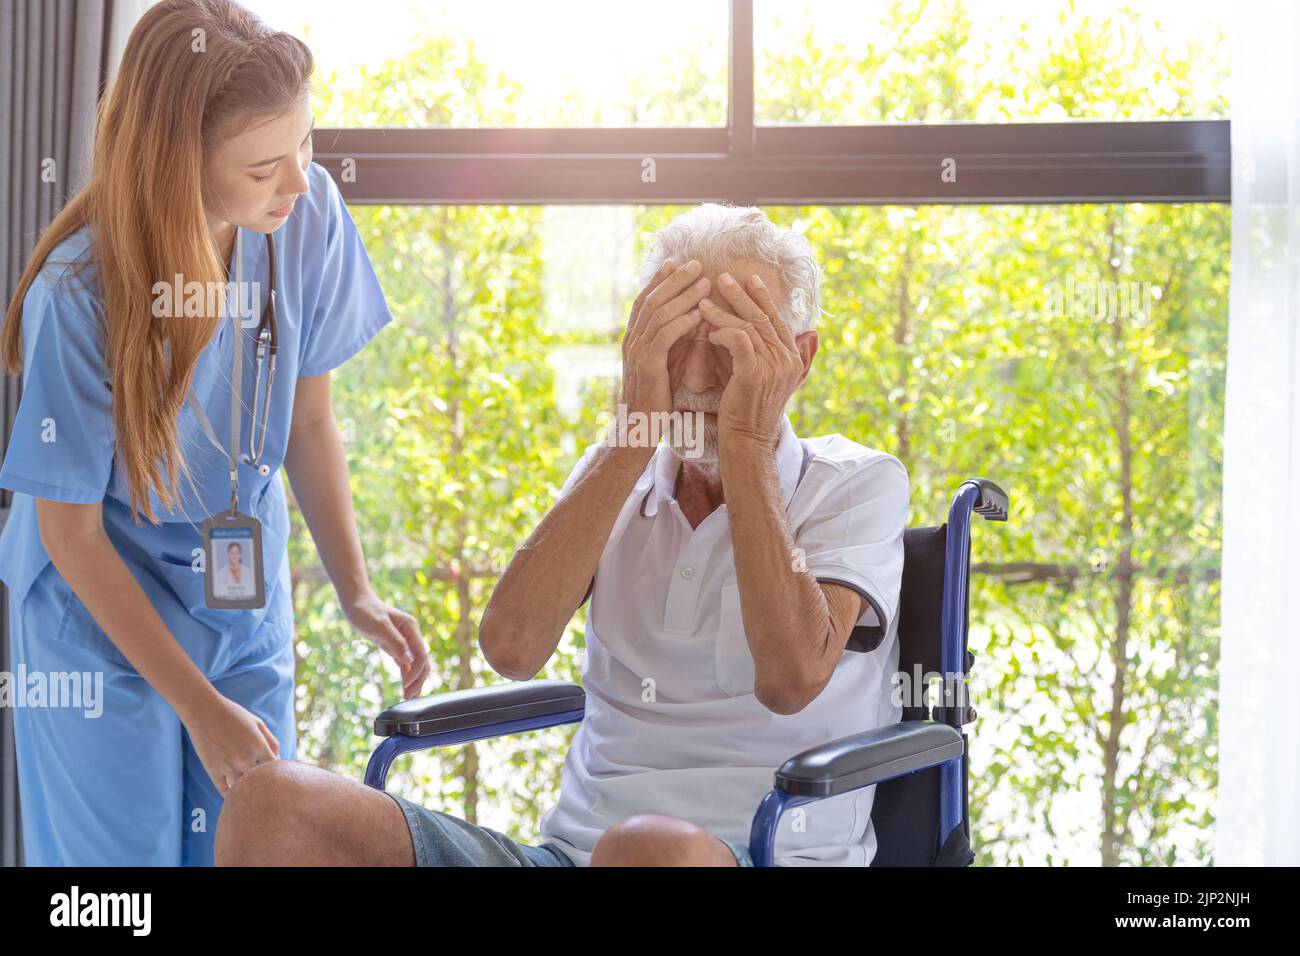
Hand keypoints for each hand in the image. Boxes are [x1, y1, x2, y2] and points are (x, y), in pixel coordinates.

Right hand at [184, 693, 280, 795]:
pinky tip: (235, 794)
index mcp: (258, 746)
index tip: (274, 772)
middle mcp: (245, 759)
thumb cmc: (234, 715)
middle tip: (265, 786)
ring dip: (246, 789)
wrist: (204, 711)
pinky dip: (231, 794)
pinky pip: (224, 790)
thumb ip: (271, 742)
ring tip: (249, 790)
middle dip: (263, 782)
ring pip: (242, 787)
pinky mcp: (213, 770)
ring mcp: (228, 766)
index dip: (275, 771)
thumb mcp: (257, 723)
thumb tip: (279, 760)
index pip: (274, 768)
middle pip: (260, 780)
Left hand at [345, 591, 430, 698]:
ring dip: (414, 680)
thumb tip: (409, 660)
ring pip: (415, 665)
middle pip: (422, 661)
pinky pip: (406, 664)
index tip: (406, 684)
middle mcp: (411, 635)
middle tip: (409, 696)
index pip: (421, 654)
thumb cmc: (366, 611)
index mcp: (411, 628)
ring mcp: (404, 641)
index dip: (416, 671)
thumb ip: (396, 642)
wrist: (356, 603)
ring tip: (408, 696)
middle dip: (418, 679)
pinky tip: (405, 687)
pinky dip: (407, 675)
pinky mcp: (396, 646)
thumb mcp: (380, 626)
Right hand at [620, 258, 711, 418]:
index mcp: (634, 338)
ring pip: (659, 314)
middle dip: (674, 280)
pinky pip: (664, 336)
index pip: (645, 300)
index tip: (677, 262)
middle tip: (696, 263)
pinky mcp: (646, 365)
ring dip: (683, 296)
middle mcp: (631, 340)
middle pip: (652, 300)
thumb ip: (675, 339)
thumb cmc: (657, 397)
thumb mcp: (666, 362)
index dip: (660, 280)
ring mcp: (636, 352)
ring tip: (705, 282)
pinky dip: (682, 321)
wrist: (640, 427)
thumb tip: (696, 316)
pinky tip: (700, 313)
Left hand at [698, 272, 805, 450]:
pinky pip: (738, 339)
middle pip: (763, 317)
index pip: (777, 320)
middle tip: (722, 277)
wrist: (745, 440)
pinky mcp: (754, 372)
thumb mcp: (757, 376)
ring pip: (748, 326)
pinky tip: (709, 331)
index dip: (763, 298)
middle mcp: (787, 359)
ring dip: (723, 311)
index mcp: (791, 359)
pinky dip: (723, 332)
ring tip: (703, 300)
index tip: (749, 280)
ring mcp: (773, 366)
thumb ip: (757, 351)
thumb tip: (743, 327)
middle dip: (741, 295)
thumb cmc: (746, 410)